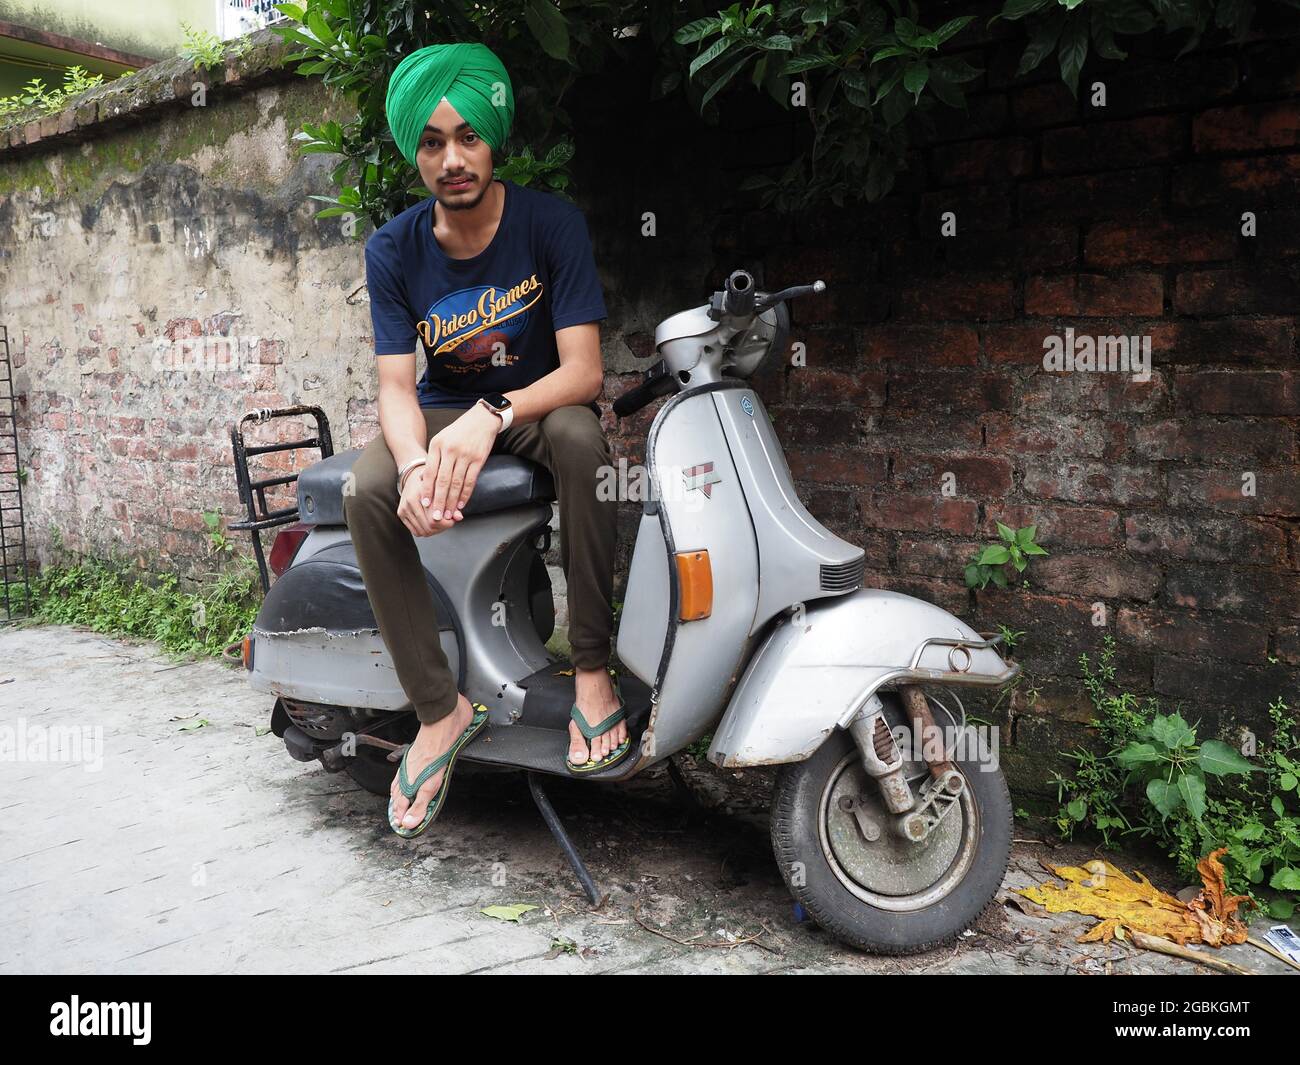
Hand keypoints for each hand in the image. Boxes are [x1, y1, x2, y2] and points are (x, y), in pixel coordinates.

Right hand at [397, 464, 450, 536]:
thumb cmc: (432, 483)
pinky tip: (431, 523)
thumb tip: (460, 517)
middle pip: (429, 527)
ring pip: (423, 532)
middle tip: (447, 521)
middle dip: (441, 527)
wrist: (414, 477)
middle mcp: (410, 501)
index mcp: (421, 494)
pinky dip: (425, 531)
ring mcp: (404, 508)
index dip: (447, 522)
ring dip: (434, 531)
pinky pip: (415, 531)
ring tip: (440, 522)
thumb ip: (453, 503)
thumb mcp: (444, 490)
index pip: (435, 518)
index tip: (452, 519)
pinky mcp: (400, 513)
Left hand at [422, 403, 498, 524]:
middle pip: (443, 481)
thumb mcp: (441, 439)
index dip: (427, 490)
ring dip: (452, 501)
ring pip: (457, 483)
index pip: (430, 472)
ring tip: (448, 514)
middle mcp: (450, 450)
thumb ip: (434, 458)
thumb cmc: (459, 431)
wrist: (482, 420)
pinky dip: (465, 494)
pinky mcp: (479, 459)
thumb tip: (424, 481)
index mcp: (437, 445)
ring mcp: (465, 455)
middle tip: (436, 516)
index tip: (425, 504)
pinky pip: (470, 481)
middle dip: (439, 501)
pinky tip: (461, 504)